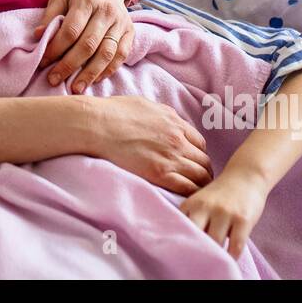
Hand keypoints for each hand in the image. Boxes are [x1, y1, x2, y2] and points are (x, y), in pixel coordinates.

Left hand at [33, 0, 135, 92]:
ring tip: (76, 88)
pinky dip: (108, 70)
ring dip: (90, 73)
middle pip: (88, 44)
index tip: (44, 62)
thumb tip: (38, 36)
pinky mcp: (130, 31)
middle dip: (69, 65)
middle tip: (54, 80)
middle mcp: (106, 11)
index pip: (71, 30)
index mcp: (87, 0)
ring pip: (107, 52)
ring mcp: (121, 21)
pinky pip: (121, 55)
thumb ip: (50, 16)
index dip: (56, 48)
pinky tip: (94, 80)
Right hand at [88, 95, 213, 194]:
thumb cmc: (115, 112)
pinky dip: (191, 193)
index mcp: (175, 123)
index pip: (200, 144)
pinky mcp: (159, 174)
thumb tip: (169, 120)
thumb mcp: (146, 105)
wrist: (98, 124)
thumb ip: (163, 115)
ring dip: (200, 185)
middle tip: (200, 181)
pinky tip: (187, 197)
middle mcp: (178, 140)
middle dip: (204, 172)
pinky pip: (186, 187)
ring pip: (199, 176)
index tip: (194, 163)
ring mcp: (170, 157)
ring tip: (196, 193)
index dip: (199, 155)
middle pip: (204, 162)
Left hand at [180, 168, 268, 258]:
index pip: (179, 228)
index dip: (179, 243)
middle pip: (195, 236)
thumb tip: (183, 244)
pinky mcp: (243, 219)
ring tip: (215, 260)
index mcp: (191, 204)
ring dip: (216, 255)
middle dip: (196, 250)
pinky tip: (230, 259)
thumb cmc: (221, 194)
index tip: (180, 253)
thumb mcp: (200, 201)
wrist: (246, 175)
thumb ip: (191, 218)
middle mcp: (205, 207)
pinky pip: (235, 246)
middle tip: (198, 260)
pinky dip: (232, 256)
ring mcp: (224, 212)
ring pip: (215, 243)